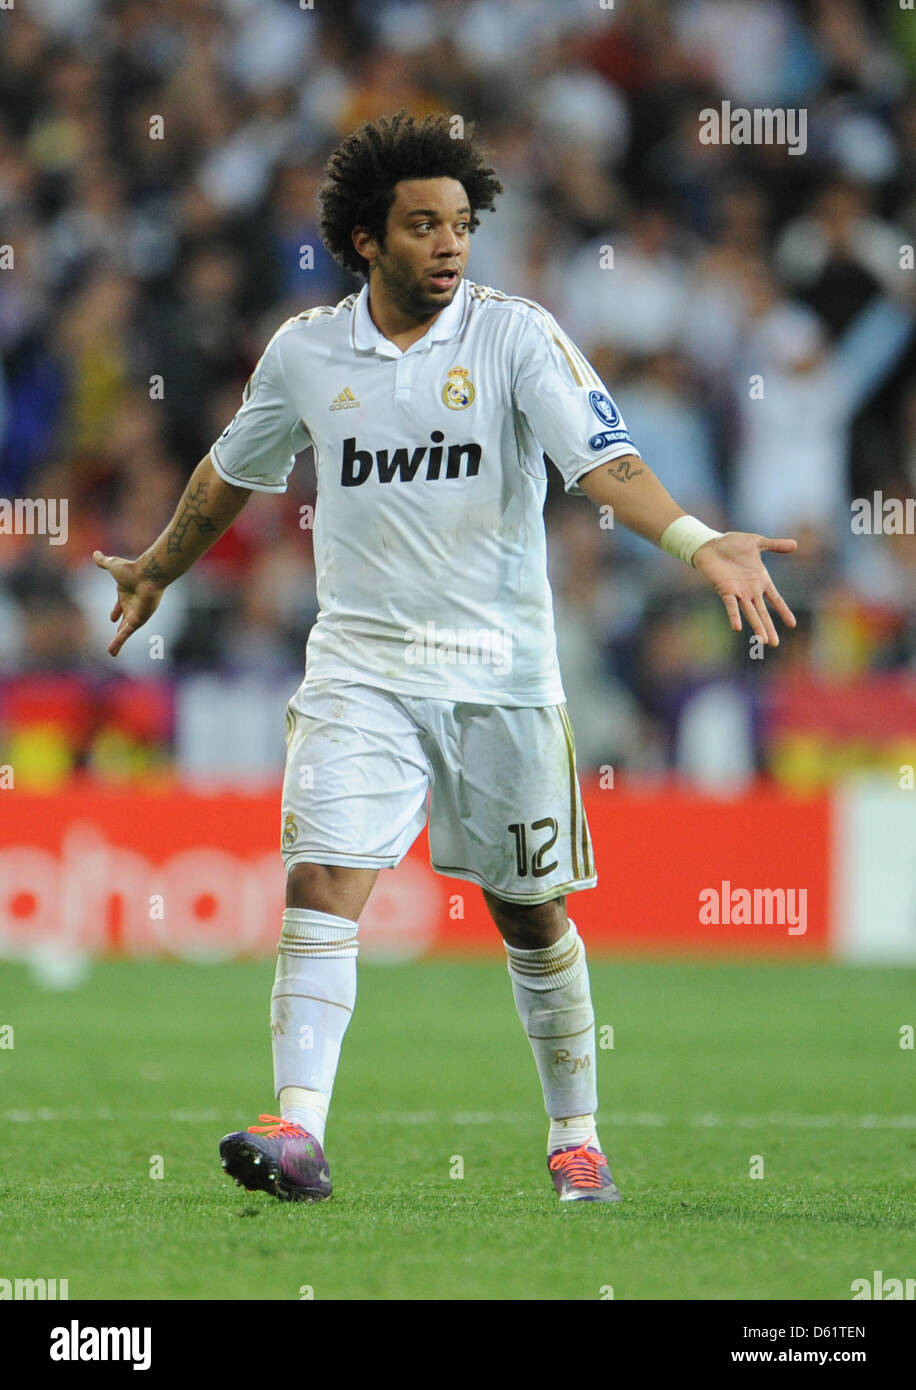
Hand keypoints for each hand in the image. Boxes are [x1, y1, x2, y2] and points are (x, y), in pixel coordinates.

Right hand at [92, 550, 165, 656]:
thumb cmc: (133, 569)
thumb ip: (104, 561)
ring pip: (125, 630)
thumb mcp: (113, 565)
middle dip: (120, 628)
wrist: (148, 574)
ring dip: (118, 641)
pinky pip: (127, 633)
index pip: (120, 605)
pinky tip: (112, 652)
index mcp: (126, 592)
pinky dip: (119, 642)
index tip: (112, 618)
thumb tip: (95, 553)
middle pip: (124, 619)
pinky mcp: (138, 620)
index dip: (116, 611)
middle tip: (117, 635)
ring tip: (112, 653)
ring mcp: (136, 613)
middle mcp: (132, 604)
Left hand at [692, 531, 796, 645]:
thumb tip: (795, 544)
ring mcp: (738, 592)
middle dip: (769, 628)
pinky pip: (731, 606)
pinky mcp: (725, 590)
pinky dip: (734, 616)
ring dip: (756, 627)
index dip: (783, 611)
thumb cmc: (732, 544)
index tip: (792, 625)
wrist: (711, 544)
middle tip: (774, 644)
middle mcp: (750, 590)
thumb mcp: (757, 542)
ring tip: (762, 641)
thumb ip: (775, 545)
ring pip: (750, 613)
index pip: (775, 599)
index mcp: (760, 580)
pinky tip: (737, 628)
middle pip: (763, 613)